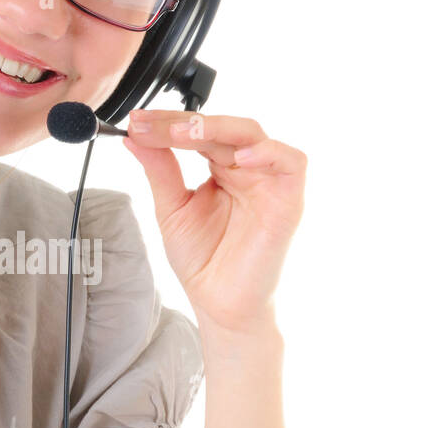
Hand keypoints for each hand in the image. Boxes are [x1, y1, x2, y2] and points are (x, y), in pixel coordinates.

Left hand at [122, 109, 306, 334]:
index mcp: (222, 168)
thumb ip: (159, 171)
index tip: (135, 123)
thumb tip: (135, 137)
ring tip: (183, 133)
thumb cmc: (203, 261)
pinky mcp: (289, 201)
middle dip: (183, 122)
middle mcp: (248, 169)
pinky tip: (238, 159)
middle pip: (222, 127)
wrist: (219, 305)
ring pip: (253, 135)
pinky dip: (268, 153)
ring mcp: (269, 182)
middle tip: (149, 126)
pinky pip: (292, 162)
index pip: (198, 132)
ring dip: (218, 129)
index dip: (166, 123)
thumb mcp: (172, 209)